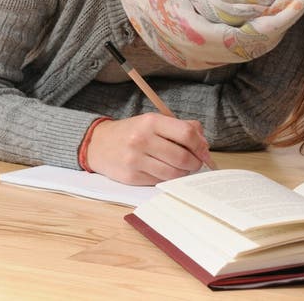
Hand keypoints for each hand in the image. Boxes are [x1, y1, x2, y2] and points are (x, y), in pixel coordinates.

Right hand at [85, 113, 211, 184]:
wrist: (99, 144)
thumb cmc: (132, 132)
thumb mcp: (153, 121)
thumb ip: (180, 127)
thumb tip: (203, 143)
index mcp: (150, 122)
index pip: (186, 134)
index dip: (200, 145)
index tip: (204, 151)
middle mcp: (142, 139)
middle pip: (182, 157)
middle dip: (195, 162)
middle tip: (196, 162)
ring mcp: (136, 160)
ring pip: (173, 173)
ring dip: (183, 173)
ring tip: (181, 167)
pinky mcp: (131, 177)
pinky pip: (160, 182)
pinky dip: (167, 178)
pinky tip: (164, 171)